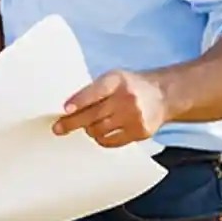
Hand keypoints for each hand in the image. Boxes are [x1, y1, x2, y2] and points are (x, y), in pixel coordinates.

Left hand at [51, 70, 167, 146]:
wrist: (163, 94)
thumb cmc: (131, 86)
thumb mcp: (114, 79)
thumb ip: (94, 91)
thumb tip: (69, 110)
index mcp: (117, 80)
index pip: (96, 91)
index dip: (79, 101)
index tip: (65, 109)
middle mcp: (127, 98)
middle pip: (94, 115)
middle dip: (72, 123)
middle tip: (58, 128)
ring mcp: (135, 116)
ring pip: (99, 130)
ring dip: (89, 129)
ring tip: (90, 124)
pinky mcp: (140, 132)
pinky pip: (111, 141)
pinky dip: (101, 139)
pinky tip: (101, 132)